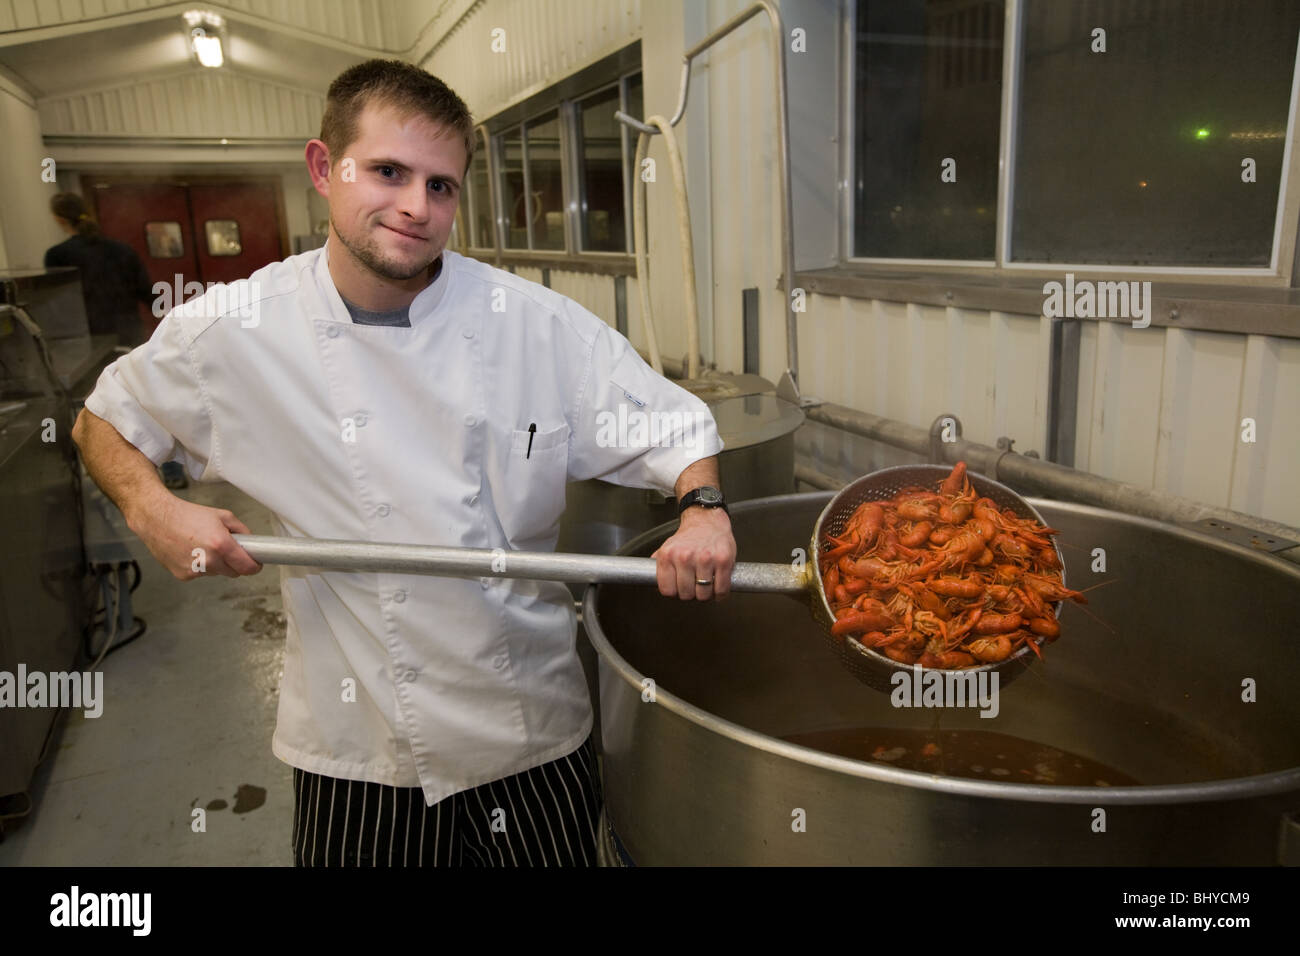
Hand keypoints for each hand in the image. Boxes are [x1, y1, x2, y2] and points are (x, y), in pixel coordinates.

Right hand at [126, 491, 262, 579]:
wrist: (156, 519)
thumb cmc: (187, 514)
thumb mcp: (222, 515)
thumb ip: (242, 530)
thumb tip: (252, 543)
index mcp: (221, 544)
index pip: (247, 567)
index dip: (255, 566)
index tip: (256, 564)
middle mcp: (208, 560)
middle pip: (233, 573)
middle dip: (234, 563)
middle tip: (227, 549)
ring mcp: (195, 570)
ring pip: (216, 573)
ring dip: (216, 563)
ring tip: (203, 545)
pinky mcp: (183, 575)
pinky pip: (200, 574)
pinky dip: (200, 565)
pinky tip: (190, 551)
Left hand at [651, 506, 735, 600]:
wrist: (707, 520)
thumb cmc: (689, 537)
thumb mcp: (667, 548)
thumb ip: (658, 565)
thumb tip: (650, 581)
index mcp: (668, 555)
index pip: (667, 590)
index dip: (674, 593)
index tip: (679, 589)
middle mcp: (684, 557)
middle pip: (686, 595)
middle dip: (690, 594)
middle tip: (694, 585)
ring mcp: (705, 559)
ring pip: (703, 595)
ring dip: (706, 594)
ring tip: (706, 584)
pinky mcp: (722, 561)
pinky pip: (721, 590)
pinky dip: (720, 593)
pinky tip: (717, 585)